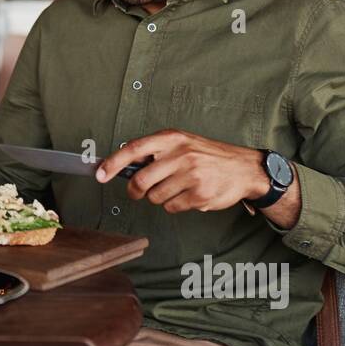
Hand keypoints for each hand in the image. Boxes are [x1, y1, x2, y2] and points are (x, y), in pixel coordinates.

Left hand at [95, 130, 268, 213]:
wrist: (244, 168)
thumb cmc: (208, 156)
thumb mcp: (182, 143)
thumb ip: (156, 151)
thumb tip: (123, 166)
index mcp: (172, 138)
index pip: (134, 149)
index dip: (113, 163)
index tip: (100, 174)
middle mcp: (180, 154)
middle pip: (141, 180)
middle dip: (136, 191)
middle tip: (138, 192)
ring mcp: (191, 175)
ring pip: (155, 197)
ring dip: (161, 197)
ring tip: (177, 188)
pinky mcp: (199, 194)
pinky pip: (172, 207)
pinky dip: (176, 205)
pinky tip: (190, 195)